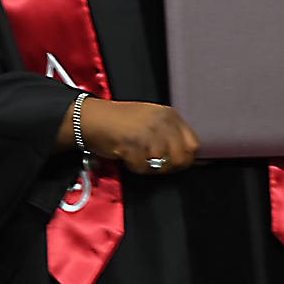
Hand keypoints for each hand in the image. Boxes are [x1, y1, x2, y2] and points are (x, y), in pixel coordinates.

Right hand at [64, 98, 198, 173]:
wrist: (90, 119)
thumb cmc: (119, 122)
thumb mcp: (151, 122)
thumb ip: (171, 136)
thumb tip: (193, 159)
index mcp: (169, 115)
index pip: (193, 144)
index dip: (185, 158)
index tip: (174, 163)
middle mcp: (161, 122)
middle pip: (181, 158)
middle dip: (168, 167)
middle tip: (152, 162)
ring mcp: (148, 133)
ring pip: (162, 166)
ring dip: (148, 167)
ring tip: (136, 155)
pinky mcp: (133, 144)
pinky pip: (142, 168)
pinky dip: (134, 167)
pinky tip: (126, 155)